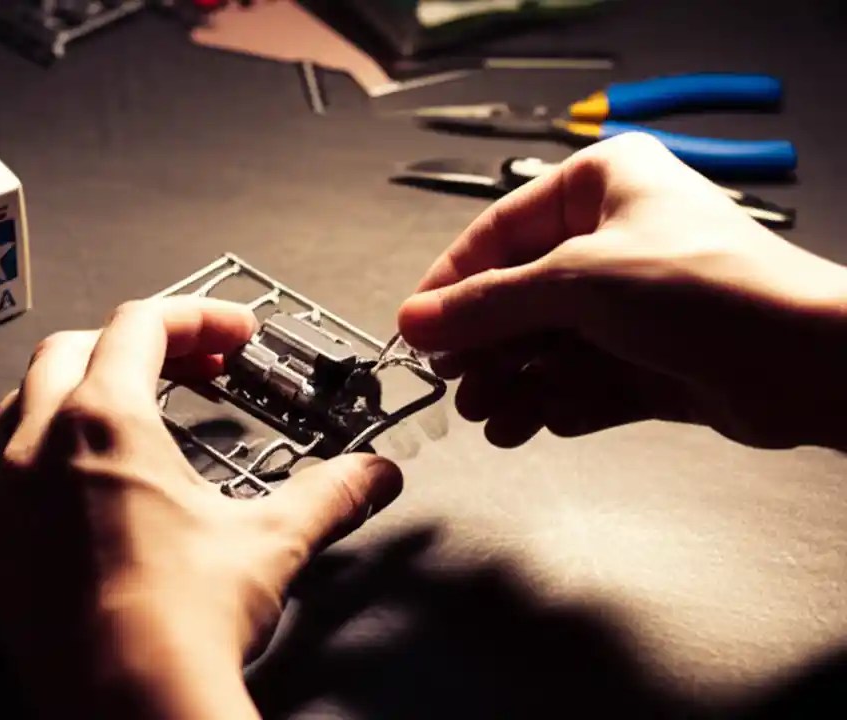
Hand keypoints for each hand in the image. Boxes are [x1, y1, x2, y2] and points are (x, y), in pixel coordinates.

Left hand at [0, 297, 402, 718]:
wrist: (127, 710)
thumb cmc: (184, 625)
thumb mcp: (270, 543)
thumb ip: (327, 494)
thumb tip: (372, 475)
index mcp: (104, 421)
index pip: (142, 324)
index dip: (197, 316)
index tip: (234, 336)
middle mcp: (39, 446)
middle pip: (75, 350)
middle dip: (137, 346)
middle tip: (193, 370)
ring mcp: (2, 498)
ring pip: (18, 405)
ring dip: (69, 392)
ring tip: (119, 412)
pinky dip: (8, 469)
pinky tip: (39, 486)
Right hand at [397, 133, 846, 450]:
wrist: (808, 362)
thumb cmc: (710, 289)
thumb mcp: (576, 283)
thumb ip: (487, 306)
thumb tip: (415, 320)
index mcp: (601, 186)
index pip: (500, 231)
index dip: (452, 282)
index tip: (416, 325)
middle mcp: (616, 238)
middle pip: (521, 297)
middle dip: (487, 347)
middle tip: (454, 384)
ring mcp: (635, 302)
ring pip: (549, 346)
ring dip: (515, 384)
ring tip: (490, 418)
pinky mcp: (652, 359)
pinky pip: (583, 380)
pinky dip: (556, 403)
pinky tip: (533, 425)